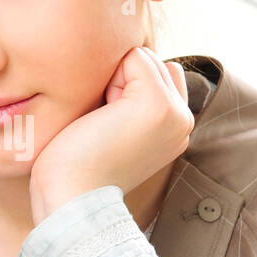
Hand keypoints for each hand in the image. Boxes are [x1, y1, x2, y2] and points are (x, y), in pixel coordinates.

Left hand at [28, 46, 194, 225]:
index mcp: (174, 130)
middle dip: (121, 81)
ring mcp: (175, 114)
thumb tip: (121, 64)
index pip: (158, 75)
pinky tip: (103, 116)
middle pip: (152, 62)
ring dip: (115, 80)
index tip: (108, 129)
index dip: (123, 88)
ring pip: (144, 58)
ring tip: (105, 122)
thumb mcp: (113, 129)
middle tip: (105, 126)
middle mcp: (183, 121)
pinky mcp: (158, 104)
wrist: (72, 200)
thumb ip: (129, 101)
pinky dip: (111, 78)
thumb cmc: (75, 167)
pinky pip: (135, 57)